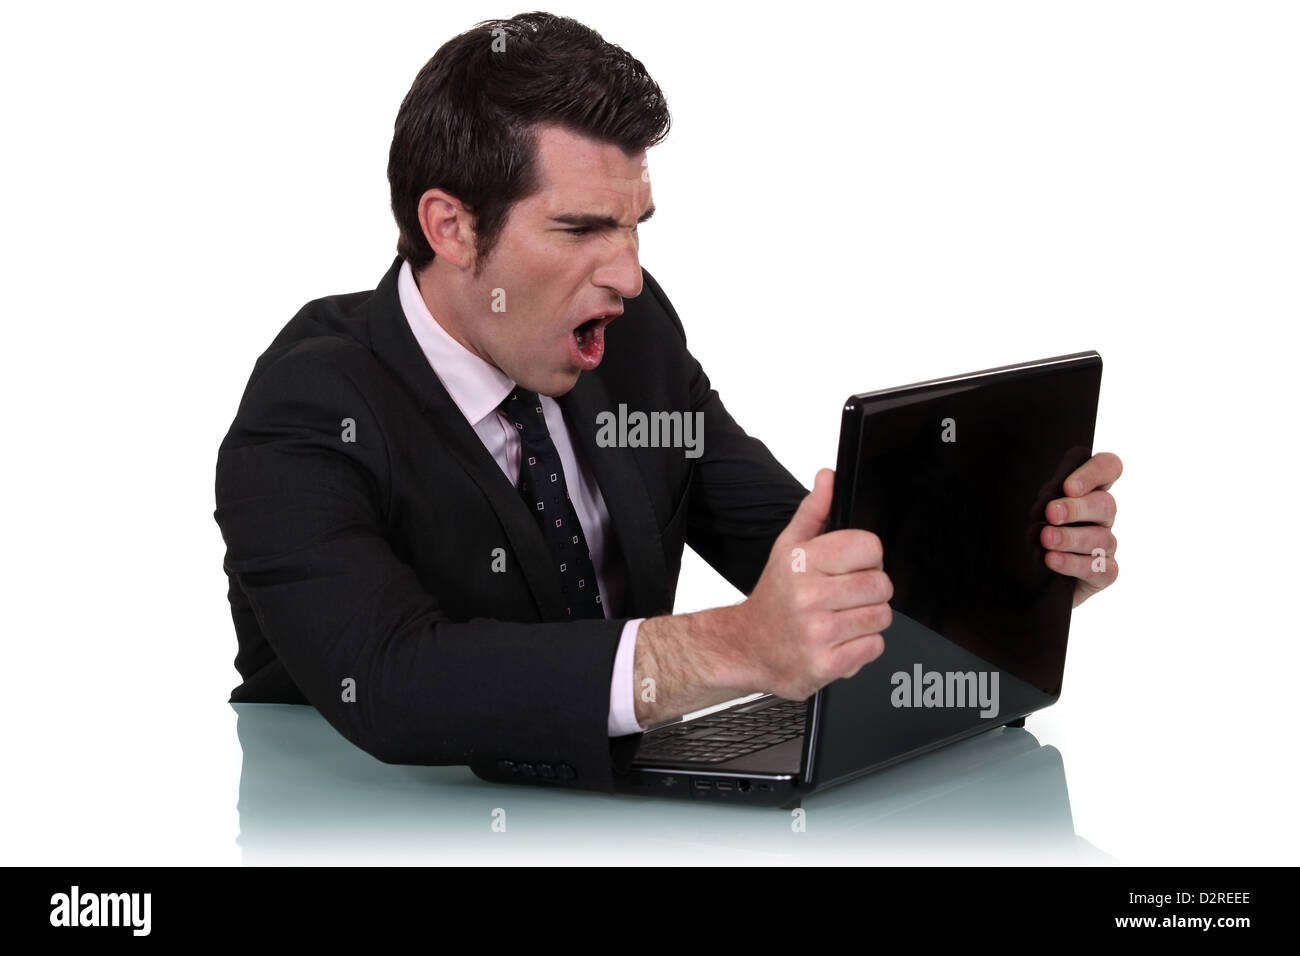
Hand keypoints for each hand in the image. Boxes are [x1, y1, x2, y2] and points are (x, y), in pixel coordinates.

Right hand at [734, 468, 891, 699]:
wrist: (747, 647)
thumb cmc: (774, 596)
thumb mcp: (788, 548)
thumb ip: (814, 511)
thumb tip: (828, 477)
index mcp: (802, 561)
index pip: (869, 546)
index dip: (867, 557)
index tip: (853, 566)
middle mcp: (808, 595)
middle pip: (881, 584)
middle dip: (871, 590)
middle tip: (846, 596)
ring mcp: (818, 632)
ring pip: (882, 616)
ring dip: (869, 619)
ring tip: (842, 618)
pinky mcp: (827, 664)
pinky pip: (875, 646)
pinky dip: (863, 646)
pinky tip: (840, 640)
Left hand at [1041, 451, 1122, 606]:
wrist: (1032, 577)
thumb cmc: (1038, 533)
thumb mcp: (1038, 507)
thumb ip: (1049, 494)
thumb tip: (1056, 490)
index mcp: (1090, 491)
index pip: (1109, 467)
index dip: (1095, 472)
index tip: (1068, 486)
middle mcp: (1102, 516)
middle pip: (1105, 504)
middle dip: (1076, 509)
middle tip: (1051, 513)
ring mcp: (1106, 544)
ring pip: (1100, 538)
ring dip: (1069, 537)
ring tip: (1046, 538)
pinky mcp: (1104, 573)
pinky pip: (1096, 568)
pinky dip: (1071, 563)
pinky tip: (1052, 559)